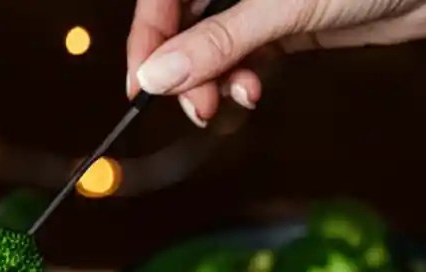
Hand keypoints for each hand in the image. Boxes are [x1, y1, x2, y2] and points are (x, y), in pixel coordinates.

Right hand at [125, 0, 425, 126]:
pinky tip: (253, 90)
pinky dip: (240, 78)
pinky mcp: (279, 21)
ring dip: (214, 81)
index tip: (142, 86)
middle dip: (185, 70)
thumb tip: (156, 77)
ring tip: (235, 100)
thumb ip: (218, 42)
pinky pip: (240, 54)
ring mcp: (255, 0)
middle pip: (182, 25)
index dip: (147, 40)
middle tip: (197, 107)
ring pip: (210, 45)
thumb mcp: (283, 7)